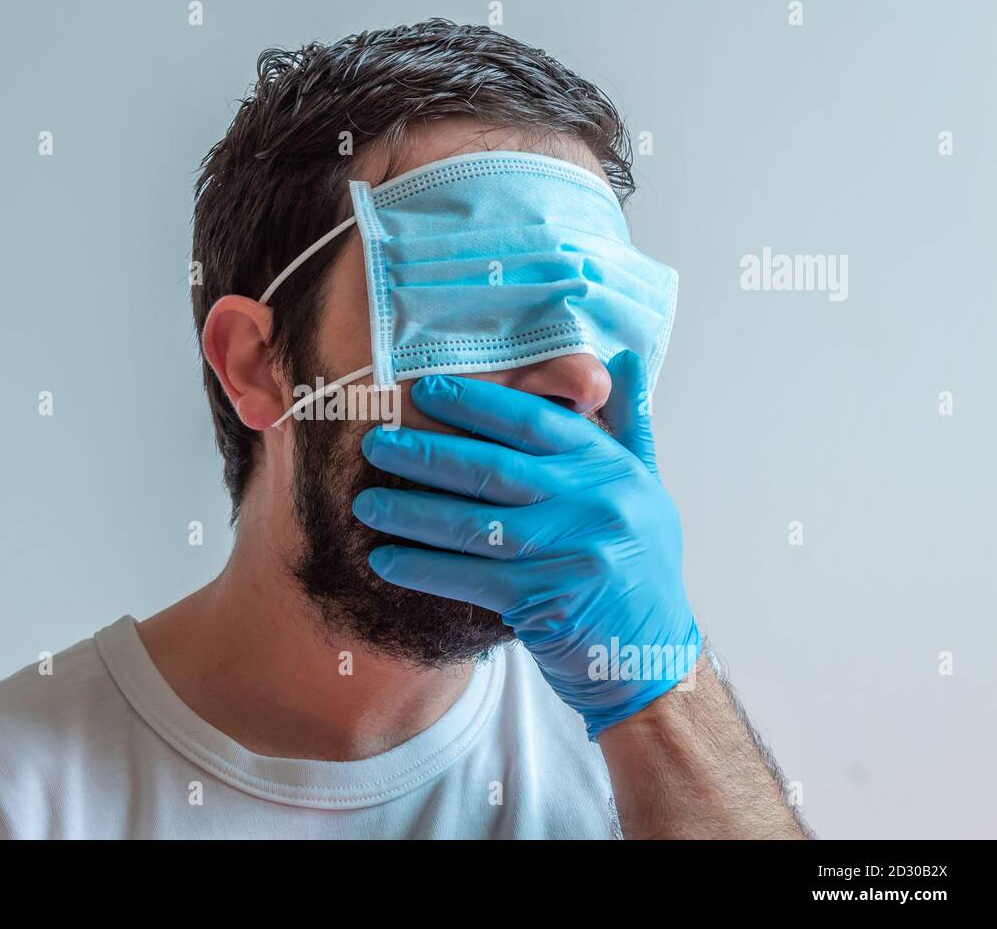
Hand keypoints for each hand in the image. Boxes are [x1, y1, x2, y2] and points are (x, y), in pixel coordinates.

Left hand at [352, 351, 700, 739]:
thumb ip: (628, 423)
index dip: (477, 403)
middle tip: (375, 444)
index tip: (427, 390)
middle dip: (425, 454)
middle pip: (492, 468)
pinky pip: (470, 578)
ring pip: (473, 523)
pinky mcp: (546, 601)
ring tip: (366, 503)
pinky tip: (385, 560)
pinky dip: (424, 569)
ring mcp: (570, 553)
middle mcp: (592, 503)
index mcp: (609, 467)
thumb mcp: (646, 489)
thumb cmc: (639, 568)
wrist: (652, 659)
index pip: (533, 421)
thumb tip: (622, 357)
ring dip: (411, 512)